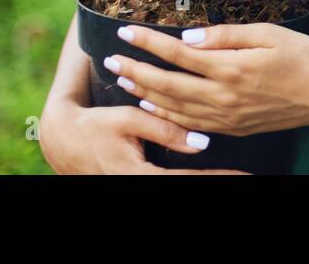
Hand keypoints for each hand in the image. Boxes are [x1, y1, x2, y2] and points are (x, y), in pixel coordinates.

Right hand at [39, 96, 248, 174]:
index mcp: (137, 176)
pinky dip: (189, 179)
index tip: (243, 175)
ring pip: (177, 187)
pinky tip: (208, 173)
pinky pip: (168, 183)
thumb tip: (202, 142)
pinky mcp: (135, 184)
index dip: (216, 178)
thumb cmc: (94, 126)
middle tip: (247, 176)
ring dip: (205, 180)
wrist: (61, 141)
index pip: (186, 181)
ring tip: (234, 175)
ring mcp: (135, 188)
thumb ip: (164, 130)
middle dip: (216, 181)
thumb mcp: (127, 121)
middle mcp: (137, 187)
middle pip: (185, 188)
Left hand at [105, 22, 308, 136]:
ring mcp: (225, 116)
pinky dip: (165, 115)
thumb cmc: (302, 57)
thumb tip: (189, 36)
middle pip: (167, 84)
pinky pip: (188, 124)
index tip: (126, 31)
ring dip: (144, 94)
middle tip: (110, 59)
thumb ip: (227, 34)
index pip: (178, 53)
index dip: (149, 42)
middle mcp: (222, 96)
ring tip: (122, 80)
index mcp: (230, 67)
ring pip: (173, 107)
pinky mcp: (230, 128)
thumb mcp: (269, 33)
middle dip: (135, 71)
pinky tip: (151, 106)